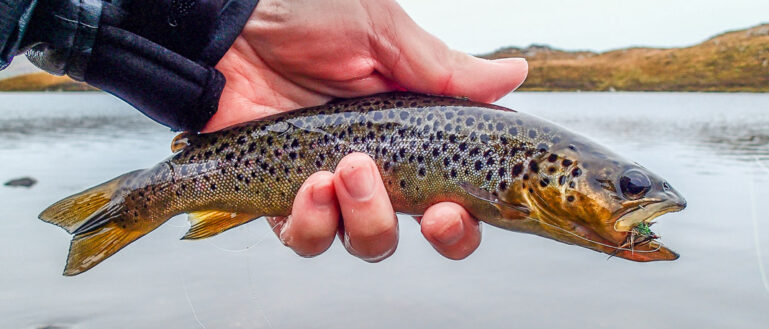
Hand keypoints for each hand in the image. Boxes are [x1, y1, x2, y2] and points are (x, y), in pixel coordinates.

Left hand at [209, 0, 527, 260]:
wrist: (229, 22)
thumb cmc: (304, 16)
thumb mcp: (383, 33)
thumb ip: (444, 69)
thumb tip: (515, 74)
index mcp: (409, 133)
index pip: (452, 194)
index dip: (462, 220)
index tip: (455, 209)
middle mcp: (376, 167)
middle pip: (416, 231)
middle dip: (432, 234)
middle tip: (427, 209)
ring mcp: (328, 184)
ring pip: (363, 240)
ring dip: (366, 218)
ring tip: (348, 169)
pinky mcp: (280, 195)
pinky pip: (303, 237)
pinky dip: (312, 223)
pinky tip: (312, 184)